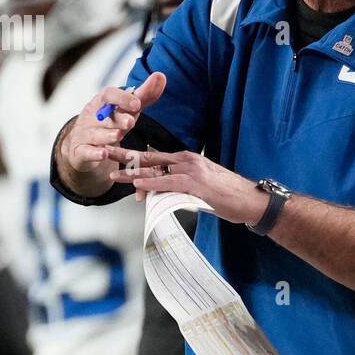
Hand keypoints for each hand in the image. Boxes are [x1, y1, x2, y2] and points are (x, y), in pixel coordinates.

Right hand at [61, 71, 166, 173]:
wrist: (83, 145)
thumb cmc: (109, 123)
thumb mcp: (127, 109)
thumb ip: (144, 95)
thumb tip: (160, 76)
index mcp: (103, 103)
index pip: (109, 95)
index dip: (122, 98)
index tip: (137, 104)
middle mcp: (93, 117)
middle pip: (106, 116)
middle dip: (118, 118)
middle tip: (130, 122)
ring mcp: (86, 134)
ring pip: (96, 134)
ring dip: (107, 135)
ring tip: (117, 135)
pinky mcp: (82, 152)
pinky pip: (86, 152)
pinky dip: (94, 153)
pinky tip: (103, 154)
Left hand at [105, 146, 268, 219]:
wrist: (251, 201)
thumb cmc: (227, 197)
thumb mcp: (198, 190)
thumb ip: (177, 189)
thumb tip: (157, 196)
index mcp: (186, 159)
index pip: (154, 156)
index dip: (132, 156)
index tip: (114, 155)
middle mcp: (187, 160)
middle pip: (149, 157)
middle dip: (125, 156)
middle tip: (104, 153)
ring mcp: (192, 170)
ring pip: (156, 169)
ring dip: (133, 172)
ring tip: (114, 173)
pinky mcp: (197, 183)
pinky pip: (169, 182)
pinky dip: (152, 182)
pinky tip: (138, 184)